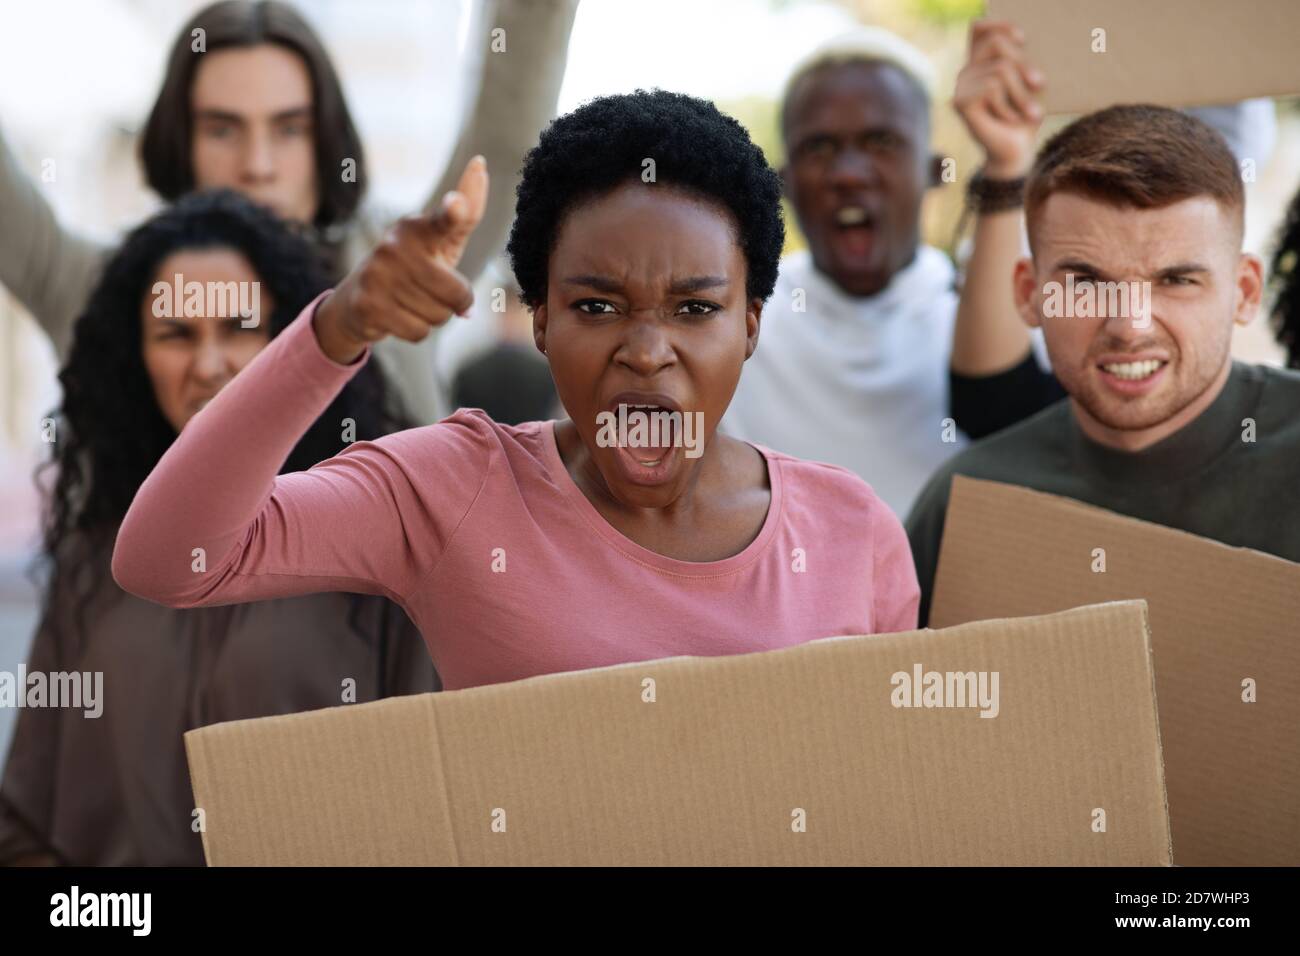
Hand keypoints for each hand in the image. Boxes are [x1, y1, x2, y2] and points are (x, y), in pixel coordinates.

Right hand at [314, 155, 488, 363]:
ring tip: (411, 302)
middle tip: (431, 292)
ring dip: (433, 318)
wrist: (356, 300)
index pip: (444, 220)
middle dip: (453, 304)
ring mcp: (378, 275)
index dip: (455, 211)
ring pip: (440, 316)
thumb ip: (464, 213)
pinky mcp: (368, 304)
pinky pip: (419, 332)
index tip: (457, 203)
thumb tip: (479, 165)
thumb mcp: (441, 241)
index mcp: (418, 228)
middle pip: (457, 294)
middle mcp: (395, 246)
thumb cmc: (413, 267)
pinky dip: (416, 331)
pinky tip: (398, 316)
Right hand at [953, 21, 1043, 178]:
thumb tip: (1023, 42)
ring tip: (1030, 113)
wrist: (1015, 152)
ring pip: (1000, 69)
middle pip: (996, 43)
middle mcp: (967, 71)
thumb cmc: (1025, 117)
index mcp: (981, 63)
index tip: (1023, 40)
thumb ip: (1021, 61)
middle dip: (1023, 63)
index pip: (978, 28)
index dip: (999, 25)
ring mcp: (960, 86)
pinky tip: (1009, 120)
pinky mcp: (960, 102)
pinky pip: (992, 87)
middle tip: (1040, 85)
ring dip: (1021, 94)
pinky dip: (1008, 105)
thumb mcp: (1029, 84)